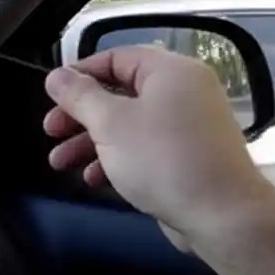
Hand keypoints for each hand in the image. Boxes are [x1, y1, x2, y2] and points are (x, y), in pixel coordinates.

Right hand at [42, 45, 273, 239]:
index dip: (79, 74)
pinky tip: (93, 178)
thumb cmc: (164, 160)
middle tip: (50, 132)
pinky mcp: (189, 158)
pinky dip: (118, 158)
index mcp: (170, 71)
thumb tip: (56, 76)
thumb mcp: (111, 124)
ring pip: (130, 124)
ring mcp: (188, 127)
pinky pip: (146, 148)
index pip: (116, 58)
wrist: (223, 216)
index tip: (51, 95)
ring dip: (92, 142)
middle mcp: (184, 92)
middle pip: (120, 93)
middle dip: (80, 115)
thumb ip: (79, 96)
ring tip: (60, 163)